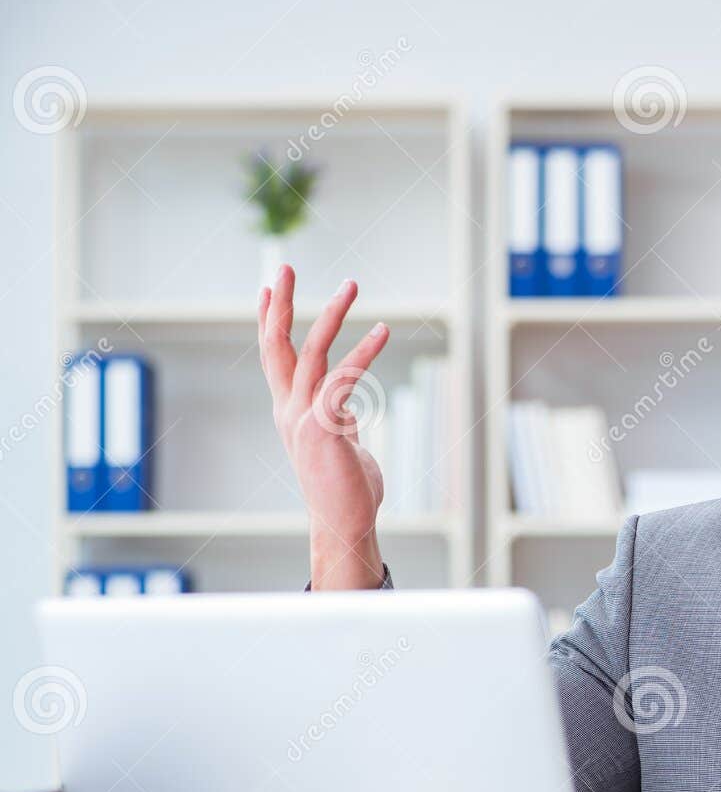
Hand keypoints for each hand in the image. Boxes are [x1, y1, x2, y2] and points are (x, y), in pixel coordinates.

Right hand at [258, 265, 390, 589]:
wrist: (343, 523)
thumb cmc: (346, 486)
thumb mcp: (338, 442)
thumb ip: (336, 418)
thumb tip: (344, 406)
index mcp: (289, 410)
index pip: (273, 357)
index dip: (268, 321)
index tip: (267, 289)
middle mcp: (289, 409)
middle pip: (277, 345)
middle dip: (280, 304)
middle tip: (284, 267)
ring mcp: (303, 417)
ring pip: (310, 352)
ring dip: (332, 314)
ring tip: (351, 285)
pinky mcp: (325, 426)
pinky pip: (343, 378)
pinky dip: (364, 351)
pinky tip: (382, 329)